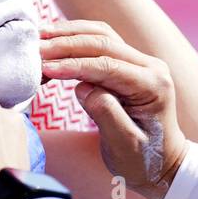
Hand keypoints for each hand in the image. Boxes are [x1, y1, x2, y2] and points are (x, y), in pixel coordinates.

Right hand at [39, 21, 187, 198]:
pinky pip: (101, 43)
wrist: (162, 164)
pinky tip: (55, 39)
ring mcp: (141, 62)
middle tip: (35, 49)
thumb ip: (105, 114)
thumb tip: (82, 87)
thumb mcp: (124, 145)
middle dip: (66, 44)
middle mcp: (150, 66)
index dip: (74, 65)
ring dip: (70, 35)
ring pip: (102, 35)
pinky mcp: (128, 64)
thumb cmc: (144, 160)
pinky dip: (76, 39)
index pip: (108, 65)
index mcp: (153, 85)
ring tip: (40, 36)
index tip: (45, 67)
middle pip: (104, 43)